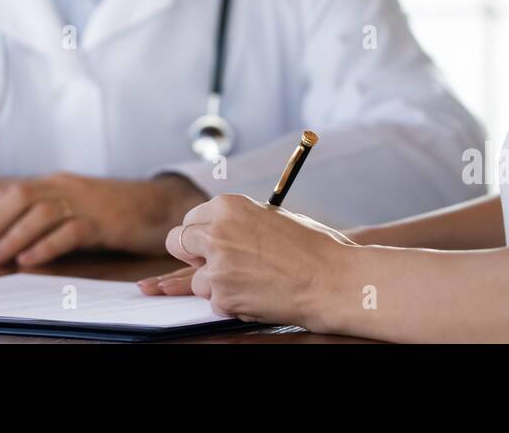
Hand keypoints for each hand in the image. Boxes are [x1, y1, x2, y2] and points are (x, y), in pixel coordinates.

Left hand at [0, 172, 205, 266]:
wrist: (158, 207)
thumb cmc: (111, 215)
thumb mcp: (73, 212)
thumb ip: (42, 222)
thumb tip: (3, 244)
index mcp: (56, 184)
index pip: (12, 193)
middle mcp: (67, 188)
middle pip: (21, 197)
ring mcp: (87, 202)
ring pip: (43, 213)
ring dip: (13, 235)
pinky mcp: (106, 221)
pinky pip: (73, 230)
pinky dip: (48, 245)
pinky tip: (30, 259)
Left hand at [138, 194, 356, 329]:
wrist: (331, 279)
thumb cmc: (311, 247)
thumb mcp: (271, 216)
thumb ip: (238, 221)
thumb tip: (217, 228)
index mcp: (228, 206)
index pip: (190, 219)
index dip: (199, 235)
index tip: (208, 244)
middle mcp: (216, 232)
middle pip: (177, 242)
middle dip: (192, 255)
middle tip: (212, 263)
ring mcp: (217, 266)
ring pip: (197, 278)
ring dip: (217, 284)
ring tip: (252, 281)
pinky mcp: (222, 296)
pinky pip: (215, 302)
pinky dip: (232, 303)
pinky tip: (258, 294)